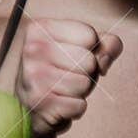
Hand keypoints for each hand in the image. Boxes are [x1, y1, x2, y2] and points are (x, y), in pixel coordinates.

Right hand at [16, 18, 123, 137]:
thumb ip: (106, 44)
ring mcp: (33, 76)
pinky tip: (59, 106)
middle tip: (68, 77)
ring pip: (85, 84)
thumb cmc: (61, 72)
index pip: (90, 35)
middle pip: (90, 61)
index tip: (74, 57)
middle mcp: (33, 49)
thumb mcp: (83, 49)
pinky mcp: (40, 102)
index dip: (92, 50)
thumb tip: (104, 60)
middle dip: (87, 73)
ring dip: (81, 92)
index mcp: (41, 28)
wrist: (31, 109)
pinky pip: (79, 105)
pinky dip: (75, 109)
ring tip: (63, 91)